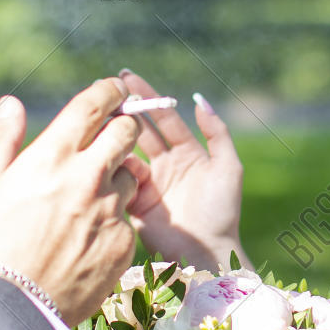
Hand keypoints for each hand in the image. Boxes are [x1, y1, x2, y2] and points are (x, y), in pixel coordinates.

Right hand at [0, 77, 139, 326]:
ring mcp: (111, 209)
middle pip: (126, 132)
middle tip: (113, 132)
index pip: (94, 106)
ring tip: (91, 195)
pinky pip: (126, 217)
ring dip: (118, 175)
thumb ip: (1, 138)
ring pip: (131, 175)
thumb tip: (12, 103)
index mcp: (54, 155)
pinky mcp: (124, 240)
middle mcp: (89, 176)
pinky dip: (113, 217)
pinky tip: (88, 234)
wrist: (16, 307)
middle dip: (123, 125)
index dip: (108, 91)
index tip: (114, 88)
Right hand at [116, 69, 248, 272]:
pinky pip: (119, 178)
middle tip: (106, 89)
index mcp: (187, 152)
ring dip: (114, 134)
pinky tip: (102, 151)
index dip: (149, 97)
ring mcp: (148, 182)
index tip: (128, 77)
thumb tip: (199, 99)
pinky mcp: (135, 201)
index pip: (164, 118)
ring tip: (100, 117)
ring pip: (126, 151)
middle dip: (125, 109)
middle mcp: (166, 164)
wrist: (206, 251)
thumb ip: (217, 132)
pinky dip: (112, 164)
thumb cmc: (222, 210)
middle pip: (142, 130)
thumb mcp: (229, 167)